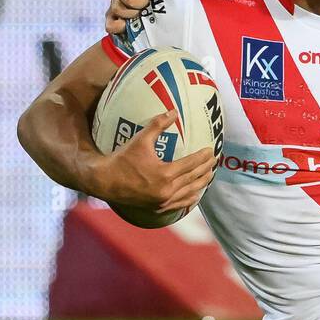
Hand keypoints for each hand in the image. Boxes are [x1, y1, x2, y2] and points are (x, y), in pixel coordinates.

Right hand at [92, 110, 215, 217]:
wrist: (105, 182)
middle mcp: (166, 190)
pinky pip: (180, 204)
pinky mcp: (157, 208)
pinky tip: (196, 194)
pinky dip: (190, 198)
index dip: (203, 157)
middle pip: (194, 178)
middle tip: (215, 160)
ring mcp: (162, 201)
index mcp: (164, 174)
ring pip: (190, 193)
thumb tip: (174, 111)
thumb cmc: (122, 159)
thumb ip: (158, 124)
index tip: (211, 150)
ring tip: (210, 175)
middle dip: (206, 168)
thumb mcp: (140, 139)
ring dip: (202, 183)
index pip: (191, 164)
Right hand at [105, 0, 173, 33]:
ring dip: (133, 15)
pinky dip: (117, 27)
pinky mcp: (113, 15)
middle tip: (151, 2)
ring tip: (143, 13)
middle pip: (130, 0)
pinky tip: (125, 27)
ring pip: (118, 10)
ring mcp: (115, 2)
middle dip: (144, 4)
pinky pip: (110, 24)